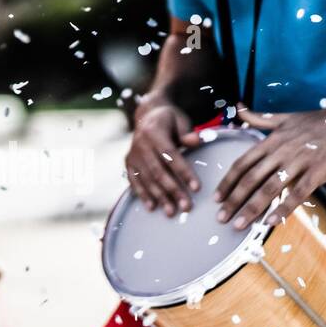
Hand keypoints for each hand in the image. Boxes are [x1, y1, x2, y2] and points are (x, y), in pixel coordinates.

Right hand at [124, 94, 200, 214]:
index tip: (196, 188)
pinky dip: (142, 194)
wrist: (147, 114)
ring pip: (146, 178)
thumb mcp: (180, 120)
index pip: (170, 155)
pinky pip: (134, 180)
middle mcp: (140, 144)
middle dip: (172, 190)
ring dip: (159, 196)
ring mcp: (132, 154)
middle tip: (186, 207)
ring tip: (171, 212)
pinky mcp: (128, 161)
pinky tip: (151, 207)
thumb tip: (197, 141)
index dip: (183, 172)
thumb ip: (187, 133)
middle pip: (158, 170)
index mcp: (154, 132)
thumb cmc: (169, 120)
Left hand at [215, 95, 325, 229]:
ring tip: (240, 224)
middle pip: (251, 178)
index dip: (228, 182)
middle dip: (234, 200)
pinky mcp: (319, 172)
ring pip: (270, 188)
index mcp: (271, 140)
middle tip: (221, 217)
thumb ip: (259, 118)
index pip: (242, 163)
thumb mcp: (285, 117)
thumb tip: (237, 108)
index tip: (217, 197)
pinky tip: (271, 221)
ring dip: (252, 208)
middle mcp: (281, 151)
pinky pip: (298, 194)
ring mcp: (300, 162)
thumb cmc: (318, 122)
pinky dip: (283, 209)